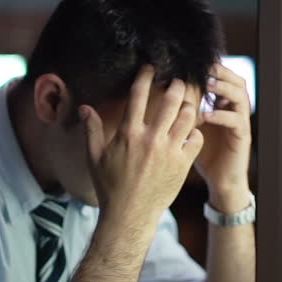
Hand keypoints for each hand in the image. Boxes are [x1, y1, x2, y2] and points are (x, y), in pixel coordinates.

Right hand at [80, 65, 204, 227]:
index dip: (145, 76)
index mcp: (129, 134)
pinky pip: (197, 140)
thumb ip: (91, 130)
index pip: (138, 96)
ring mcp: (169, 152)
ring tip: (188, 102)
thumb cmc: (110, 187)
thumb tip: (85, 107)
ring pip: (188, 117)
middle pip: (170, 101)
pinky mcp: (182, 165)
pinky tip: (192, 131)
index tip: (150, 66)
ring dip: (189, 106)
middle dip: (177, 86)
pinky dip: (196, 132)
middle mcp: (151, 139)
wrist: (130, 215)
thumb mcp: (94, 158)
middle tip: (179, 81)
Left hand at [196, 64, 251, 211]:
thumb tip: (166, 90)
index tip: (194, 60)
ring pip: (241, 97)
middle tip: (204, 67)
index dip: (213, 68)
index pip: (224, 78)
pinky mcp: (243, 138)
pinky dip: (222, 115)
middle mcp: (235, 111)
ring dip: (224, 88)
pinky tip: (207, 115)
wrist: (220, 182)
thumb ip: (184, 110)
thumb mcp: (191, 127)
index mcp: (224, 105)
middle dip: (221, 72)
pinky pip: (236, 121)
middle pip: (237, 81)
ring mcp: (241, 123)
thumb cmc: (203, 154)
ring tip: (208, 84)